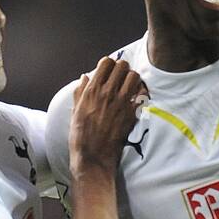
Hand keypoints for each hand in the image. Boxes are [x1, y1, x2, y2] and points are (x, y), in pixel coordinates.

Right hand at [69, 57, 146, 173]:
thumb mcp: (75, 111)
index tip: (109, 71)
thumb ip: (80, 92)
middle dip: (122, 68)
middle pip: (122, 65)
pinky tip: (136, 98)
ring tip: (129, 85)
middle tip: (120, 77)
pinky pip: (143, 94)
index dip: (109, 64)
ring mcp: (122, 103)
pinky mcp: (132, 114)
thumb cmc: (81, 136)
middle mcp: (108, 93)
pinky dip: (141, 93)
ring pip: (135, 76)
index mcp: (92, 90)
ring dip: (133, 78)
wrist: (93, 156)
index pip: (106, 62)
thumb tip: (85, 77)